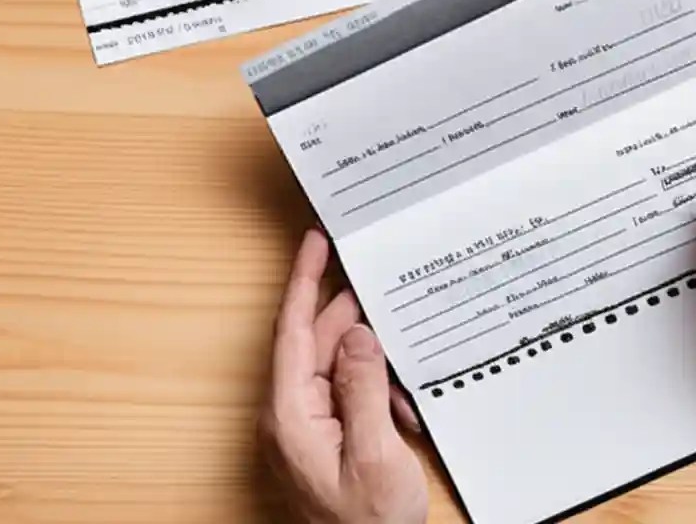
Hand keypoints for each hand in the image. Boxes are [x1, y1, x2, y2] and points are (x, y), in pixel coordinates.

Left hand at [259, 229, 427, 523]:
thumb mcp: (373, 453)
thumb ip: (363, 388)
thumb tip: (358, 334)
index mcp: (292, 414)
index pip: (293, 330)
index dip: (304, 281)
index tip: (314, 242)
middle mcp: (293, 414)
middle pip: (319, 343)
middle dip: (352, 321)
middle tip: (382, 289)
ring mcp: (309, 425)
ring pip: (340, 366)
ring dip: (375, 368)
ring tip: (403, 381)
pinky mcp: (327, 435)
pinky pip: (351, 394)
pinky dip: (378, 394)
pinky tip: (402, 413)